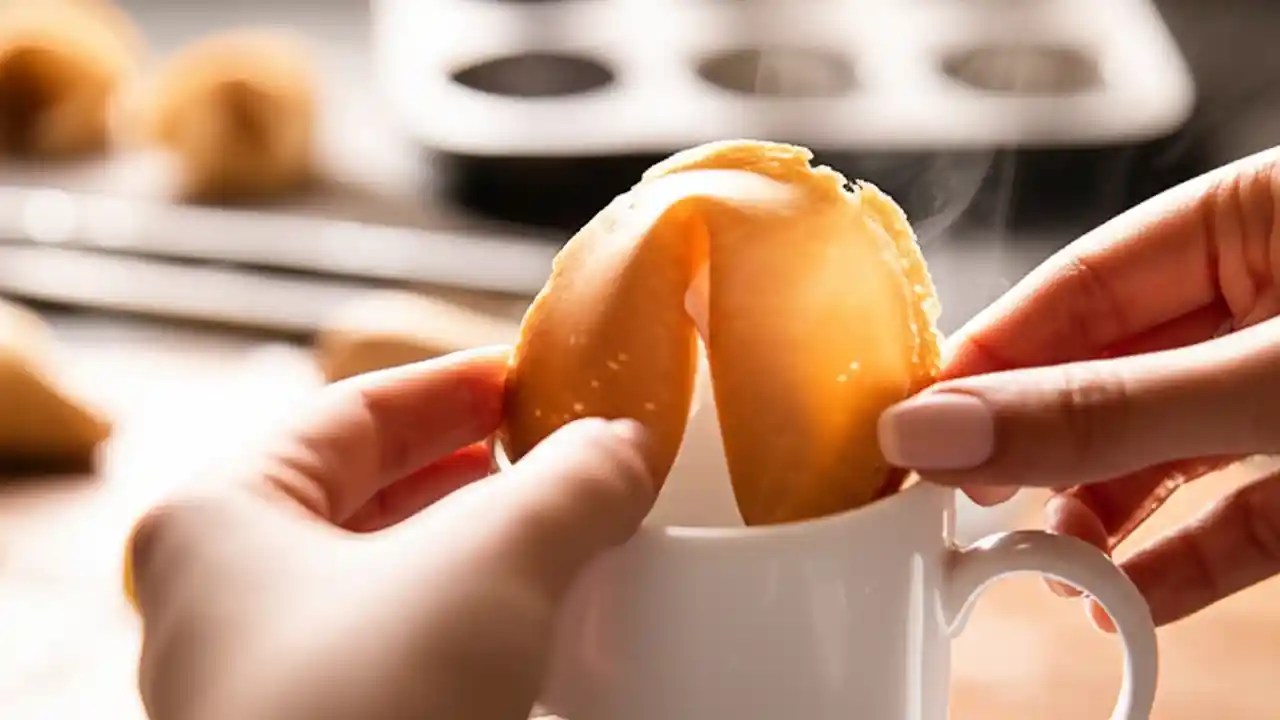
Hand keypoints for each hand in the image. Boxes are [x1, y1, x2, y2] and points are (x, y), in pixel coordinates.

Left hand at [126, 348, 655, 719]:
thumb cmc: (372, 709)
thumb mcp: (493, 562)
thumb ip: (567, 482)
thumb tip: (623, 443)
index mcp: (218, 518)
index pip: (349, 411)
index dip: (453, 384)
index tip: (533, 376)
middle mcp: (222, 598)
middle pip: (365, 491)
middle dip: (471, 467)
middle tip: (557, 448)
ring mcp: (266, 677)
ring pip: (385, 576)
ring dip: (475, 545)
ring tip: (558, 525)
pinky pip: (398, 649)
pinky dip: (466, 619)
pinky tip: (531, 619)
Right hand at [877, 147, 1279, 627]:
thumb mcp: (1274, 382)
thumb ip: (1110, 410)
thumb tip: (945, 431)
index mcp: (1263, 217)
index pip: (1082, 281)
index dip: (990, 358)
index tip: (911, 425)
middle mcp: (1272, 298)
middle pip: (1109, 370)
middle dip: (1036, 446)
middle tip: (957, 501)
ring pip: (1164, 446)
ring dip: (1099, 512)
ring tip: (1043, 564)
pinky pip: (1235, 513)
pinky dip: (1179, 559)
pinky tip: (1121, 593)